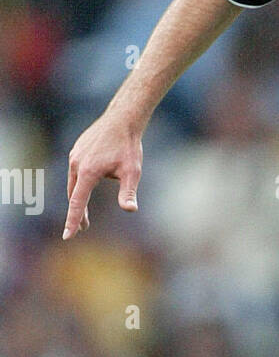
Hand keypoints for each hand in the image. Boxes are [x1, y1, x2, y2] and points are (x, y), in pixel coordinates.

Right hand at [64, 114, 142, 239]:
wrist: (123, 120)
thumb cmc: (129, 146)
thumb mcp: (132, 172)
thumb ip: (128, 192)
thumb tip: (130, 209)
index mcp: (88, 172)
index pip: (77, 203)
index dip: (72, 221)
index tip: (67, 236)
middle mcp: (77, 164)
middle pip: (73, 195)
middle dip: (77, 213)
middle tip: (82, 229)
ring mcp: (75, 156)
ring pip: (74, 183)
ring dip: (78, 199)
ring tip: (85, 215)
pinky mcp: (77, 150)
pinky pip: (76, 172)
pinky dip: (79, 185)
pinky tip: (88, 188)